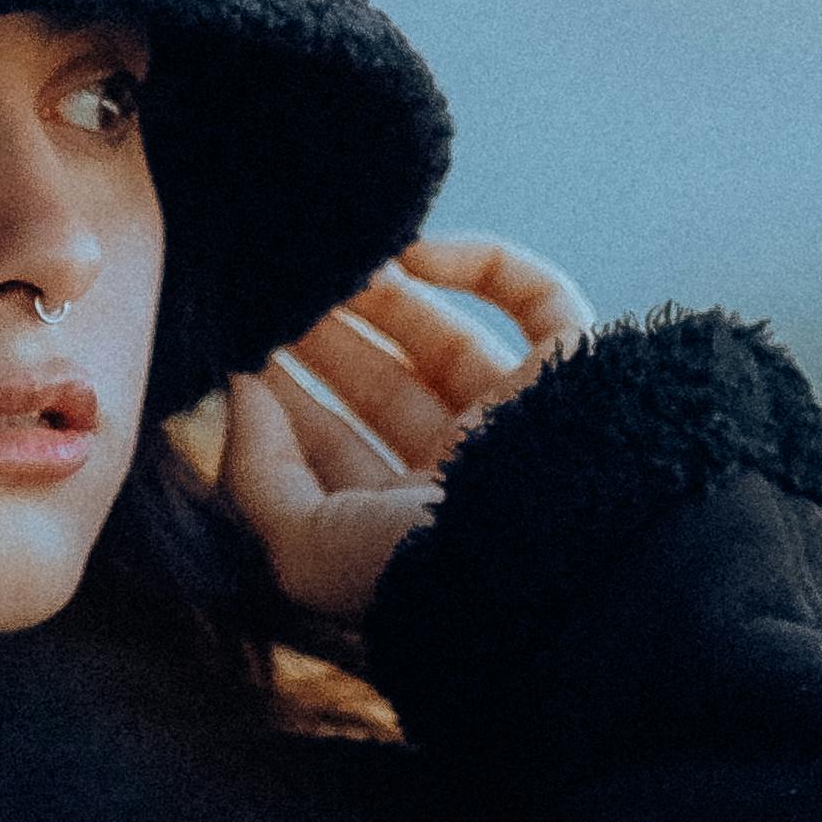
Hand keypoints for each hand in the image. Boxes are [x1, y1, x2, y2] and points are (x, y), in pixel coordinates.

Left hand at [211, 232, 592, 628]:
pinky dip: (481, 264)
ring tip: (327, 262)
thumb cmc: (431, 568)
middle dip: (327, 338)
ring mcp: (526, 420)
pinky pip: (535, 296)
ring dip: (385, 296)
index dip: (284, 399)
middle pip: (385, 388)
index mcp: (409, 524)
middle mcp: (469, 474)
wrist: (563, 556)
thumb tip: (241, 393)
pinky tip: (415, 253)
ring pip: (447, 340)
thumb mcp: (311, 547)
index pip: (335, 448)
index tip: (238, 347)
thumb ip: (258, 478)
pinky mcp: (582, 366)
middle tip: (275, 290)